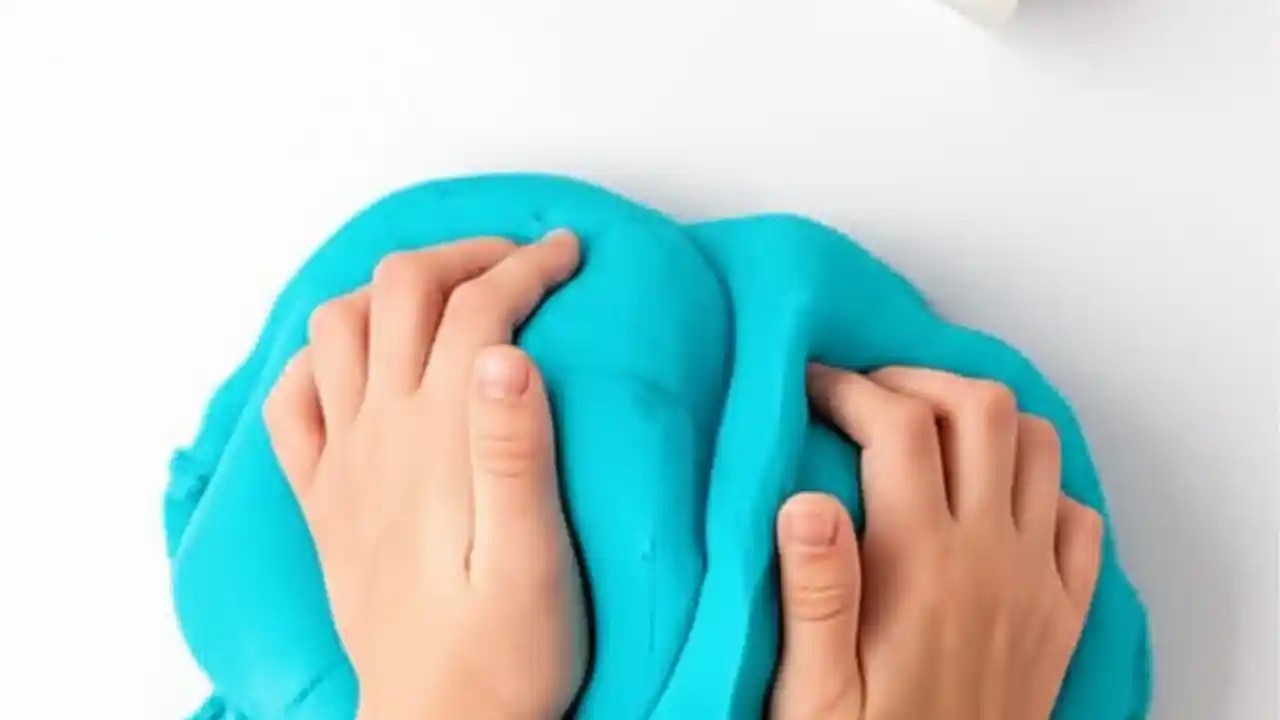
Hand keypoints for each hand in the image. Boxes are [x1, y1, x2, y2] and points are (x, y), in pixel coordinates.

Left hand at [264, 231, 587, 719]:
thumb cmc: (500, 656)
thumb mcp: (534, 562)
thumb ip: (518, 453)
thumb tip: (508, 353)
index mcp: (438, 442)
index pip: (479, 311)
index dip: (529, 266)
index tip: (570, 254)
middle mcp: (379, 436)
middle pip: (403, 290)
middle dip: (465, 254)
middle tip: (519, 262)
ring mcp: (341, 462)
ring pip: (337, 325)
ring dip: (390, 288)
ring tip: (446, 294)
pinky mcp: (323, 497)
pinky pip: (290, 402)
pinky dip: (319, 359)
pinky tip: (359, 364)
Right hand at [771, 366, 1102, 719]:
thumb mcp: (813, 691)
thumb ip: (814, 592)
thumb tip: (804, 499)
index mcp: (922, 567)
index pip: (900, 427)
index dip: (849, 388)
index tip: (811, 389)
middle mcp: (991, 558)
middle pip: (981, 409)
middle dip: (919, 378)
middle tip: (868, 395)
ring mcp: (1037, 581)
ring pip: (1038, 444)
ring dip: (982, 416)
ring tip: (926, 428)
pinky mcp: (1063, 611)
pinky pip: (1077, 514)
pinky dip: (1039, 482)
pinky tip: (990, 496)